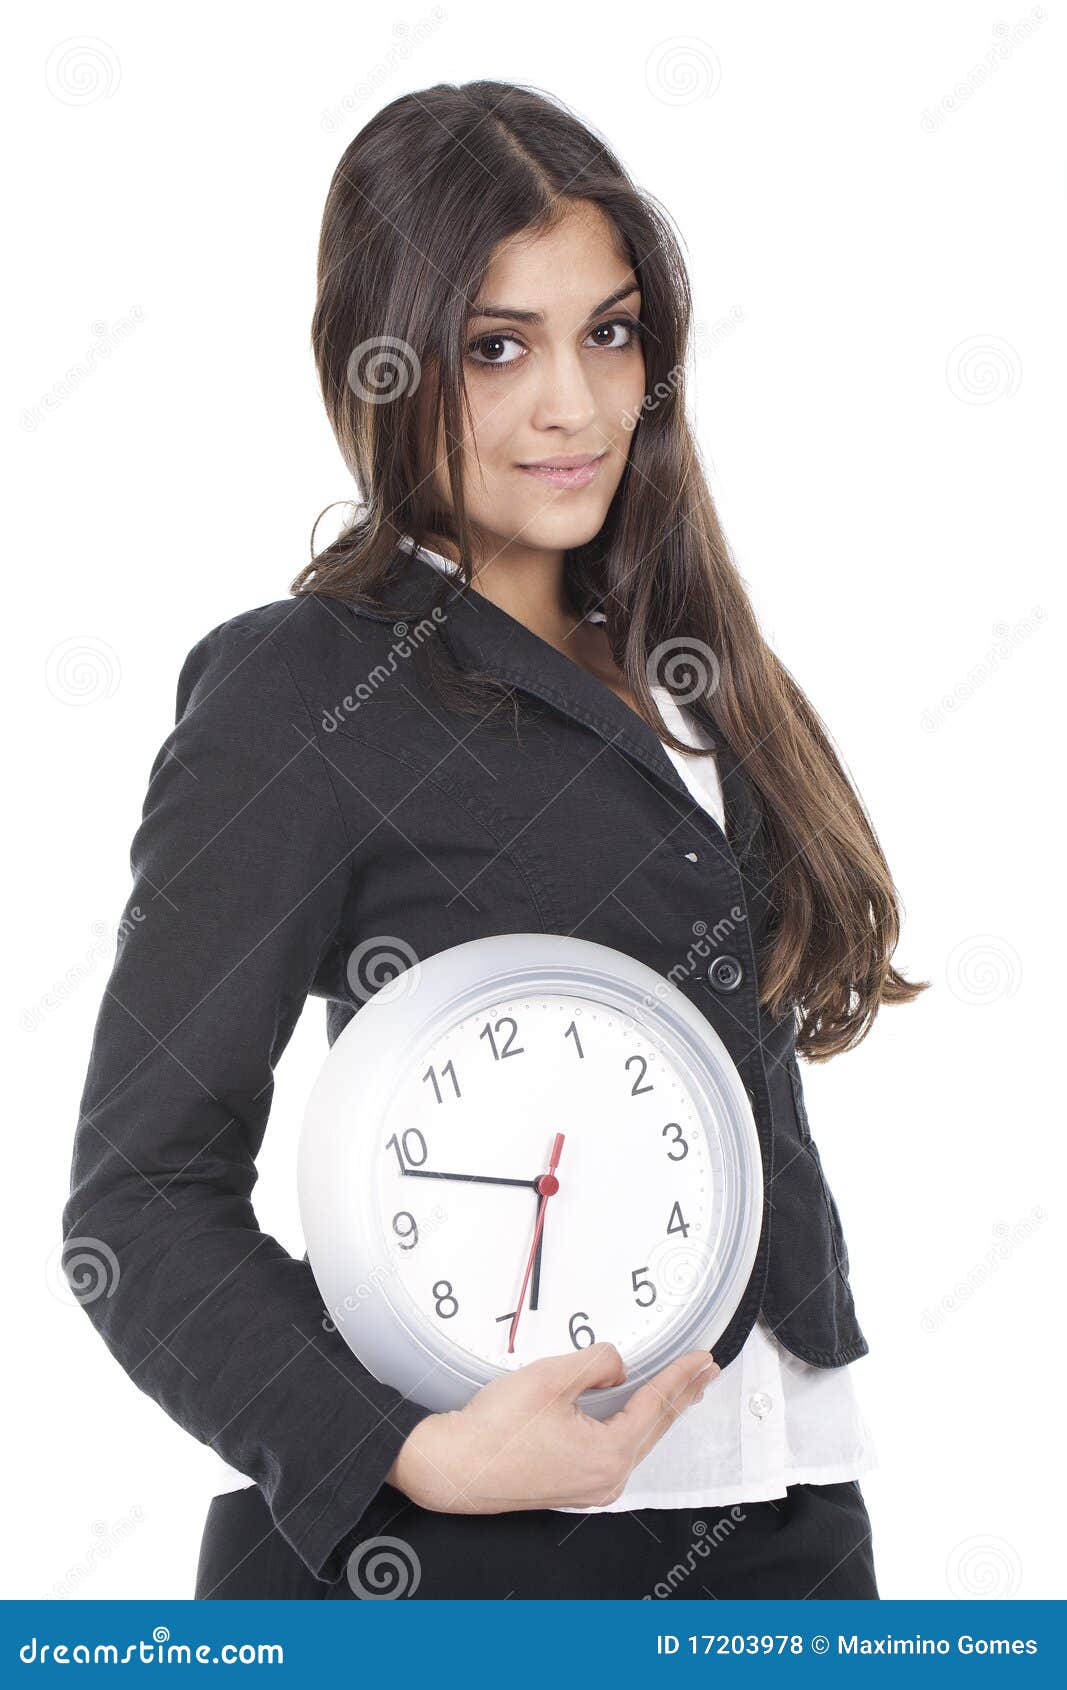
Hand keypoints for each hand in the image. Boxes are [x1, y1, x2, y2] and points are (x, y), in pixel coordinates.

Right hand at [385, 1342, 719, 1513]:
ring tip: (681, 1391)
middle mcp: (607, 1477)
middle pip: (654, 1428)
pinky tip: (636, 1415)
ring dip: (660, 1412)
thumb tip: (619, 1369)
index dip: (681, 1377)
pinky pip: (617, 1451)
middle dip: (682, 1396)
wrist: (455, 1467)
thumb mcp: (551, 1378)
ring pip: (638, 1441)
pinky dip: (634, 1427)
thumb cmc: (494, 1430)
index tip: (703, 1359)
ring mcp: (591, 1486)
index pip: (656, 1405)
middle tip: (706, 1372)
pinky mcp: (574, 1485)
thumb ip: (598, 1363)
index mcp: (609, 1454)